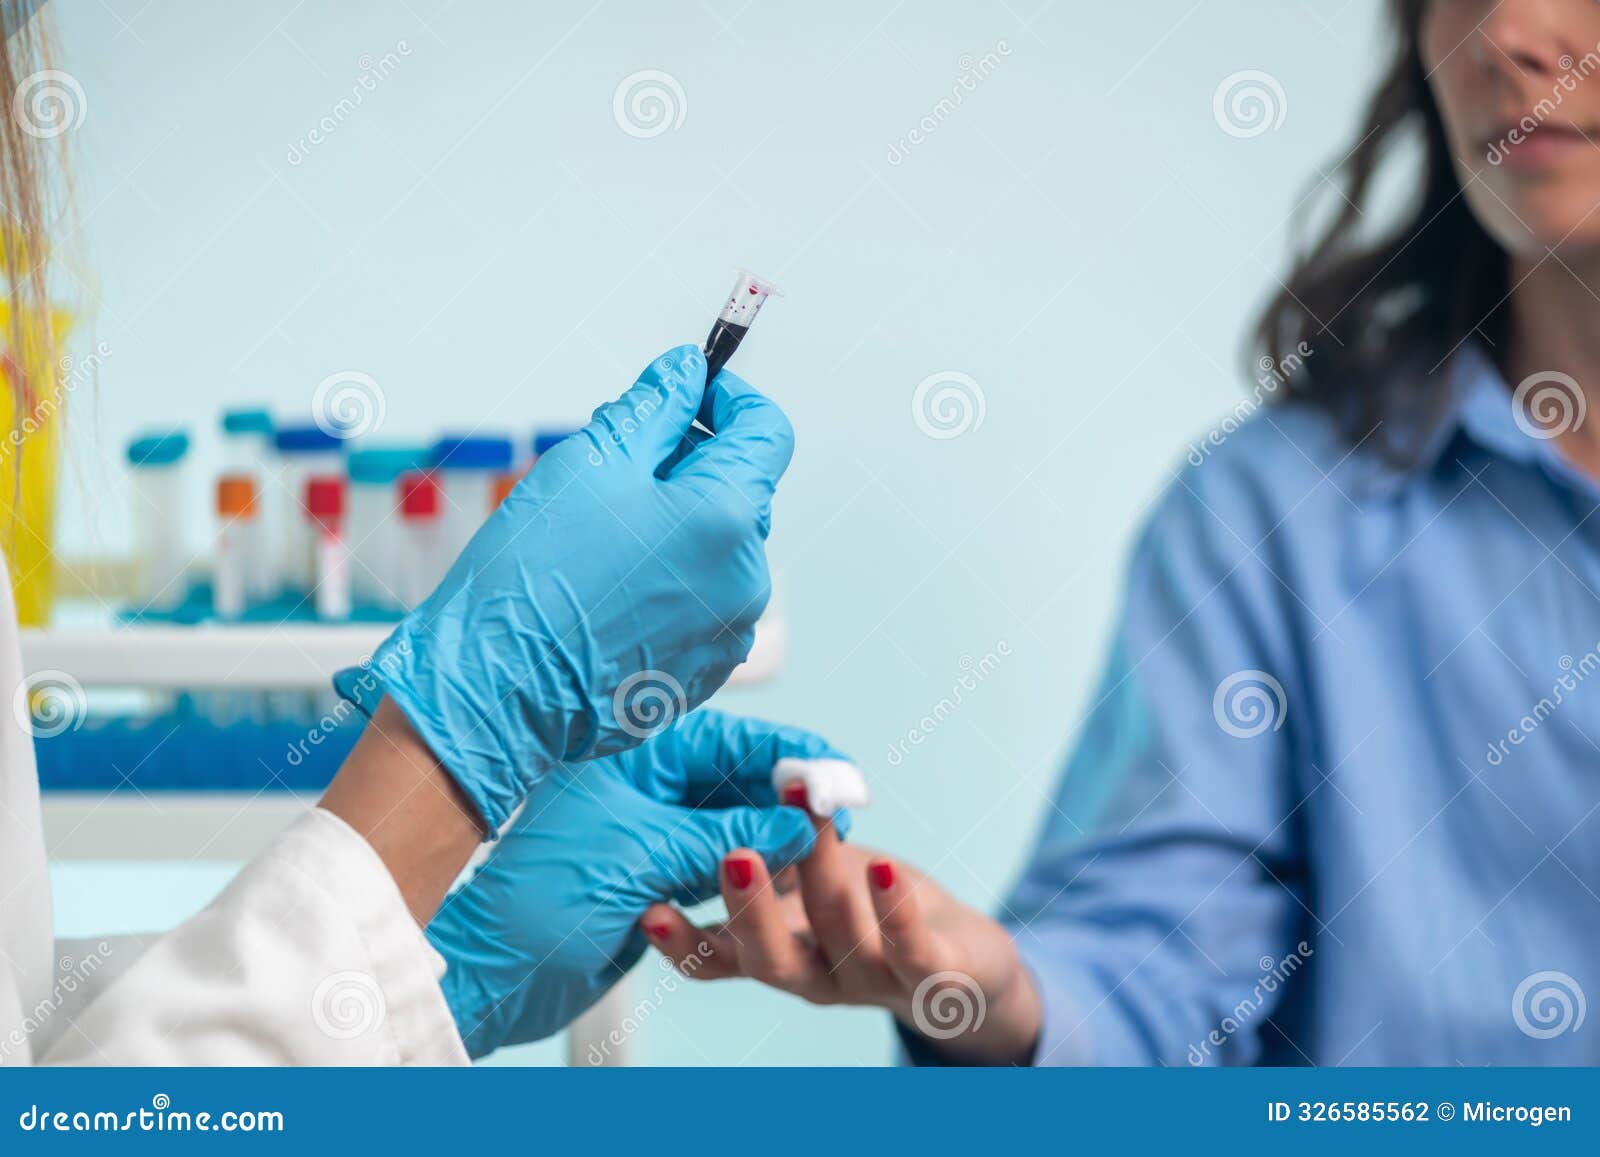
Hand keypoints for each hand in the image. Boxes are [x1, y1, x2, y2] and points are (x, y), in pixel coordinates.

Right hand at [340, 344, 794, 829]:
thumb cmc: (534, 577)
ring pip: (718, 548)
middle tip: (614, 466)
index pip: (765, 432)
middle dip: (687, 464)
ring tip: (600, 537)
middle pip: (740, 490)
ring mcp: (730, 630)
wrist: (498, 694)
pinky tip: (607, 588)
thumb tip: (686, 372)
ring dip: (675, 524)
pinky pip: (701, 600)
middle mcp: (747, 577)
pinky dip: (668, 578)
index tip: (689, 391)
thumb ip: (652, 407)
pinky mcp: (705, 670)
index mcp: (728, 516)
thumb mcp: (589, 463)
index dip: (727, 400)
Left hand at [425, 709, 847, 1058]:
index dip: (787, 752)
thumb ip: (726, 839)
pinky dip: (747, 873)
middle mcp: (643, 786)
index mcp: (630, 754)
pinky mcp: (652, 877)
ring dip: (772, 839)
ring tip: (820, 850)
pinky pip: (715, 867)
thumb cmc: (536, 900)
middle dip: (788, 796)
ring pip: (731, 826)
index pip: (727, 739)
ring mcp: (648, 832)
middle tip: (839, 813)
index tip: (835, 772)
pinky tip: (780, 881)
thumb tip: (798, 824)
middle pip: (736, 779)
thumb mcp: (643, 856)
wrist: (485, 977)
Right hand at [642, 803, 1041, 1064]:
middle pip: (772, 958)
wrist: (962, 965)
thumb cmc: (870, 908)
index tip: (647, 909)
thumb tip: (712, 775)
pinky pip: (914, 952)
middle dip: (749, 909)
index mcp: (779, 951)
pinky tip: (884, 868)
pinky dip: (896, 911)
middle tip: (733, 857)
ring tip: (806, 814)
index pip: (719, 957)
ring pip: (842, 937)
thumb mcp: (807, 877)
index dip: (681, 942)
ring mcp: (874, 979)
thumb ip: (767, 845)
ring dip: (823, 874)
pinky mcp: (934, 978)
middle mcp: (816, 975)